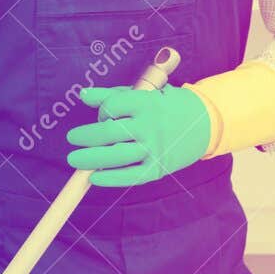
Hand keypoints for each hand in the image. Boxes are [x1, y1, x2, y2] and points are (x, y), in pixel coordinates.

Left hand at [65, 84, 211, 186]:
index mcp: (146, 103)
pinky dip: (110, 178)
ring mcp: (154, 149)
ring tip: (75, 160)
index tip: (102, 116)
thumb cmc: (164, 107)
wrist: (203, 124)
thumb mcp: (142, 95)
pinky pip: (130, 176)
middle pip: (110, 133)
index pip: (112, 107)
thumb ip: (111, 95)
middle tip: (72, 139)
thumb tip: (83, 96)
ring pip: (116, 156)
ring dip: (91, 159)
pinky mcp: (157, 168)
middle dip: (86, 137)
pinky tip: (94, 178)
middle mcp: (150, 126)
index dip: (101, 112)